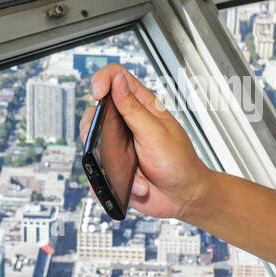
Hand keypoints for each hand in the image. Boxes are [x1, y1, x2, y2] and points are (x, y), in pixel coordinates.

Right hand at [80, 64, 213, 220]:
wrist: (182, 197)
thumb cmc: (179, 163)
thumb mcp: (156, 133)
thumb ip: (134, 108)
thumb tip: (117, 82)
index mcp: (143, 107)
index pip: (117, 78)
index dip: (103, 79)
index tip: (98, 92)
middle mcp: (128, 122)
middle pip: (97, 109)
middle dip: (94, 125)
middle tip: (103, 140)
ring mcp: (119, 143)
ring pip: (92, 139)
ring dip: (107, 158)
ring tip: (129, 170)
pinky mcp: (113, 164)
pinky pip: (97, 167)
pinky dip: (111, 178)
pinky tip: (132, 184)